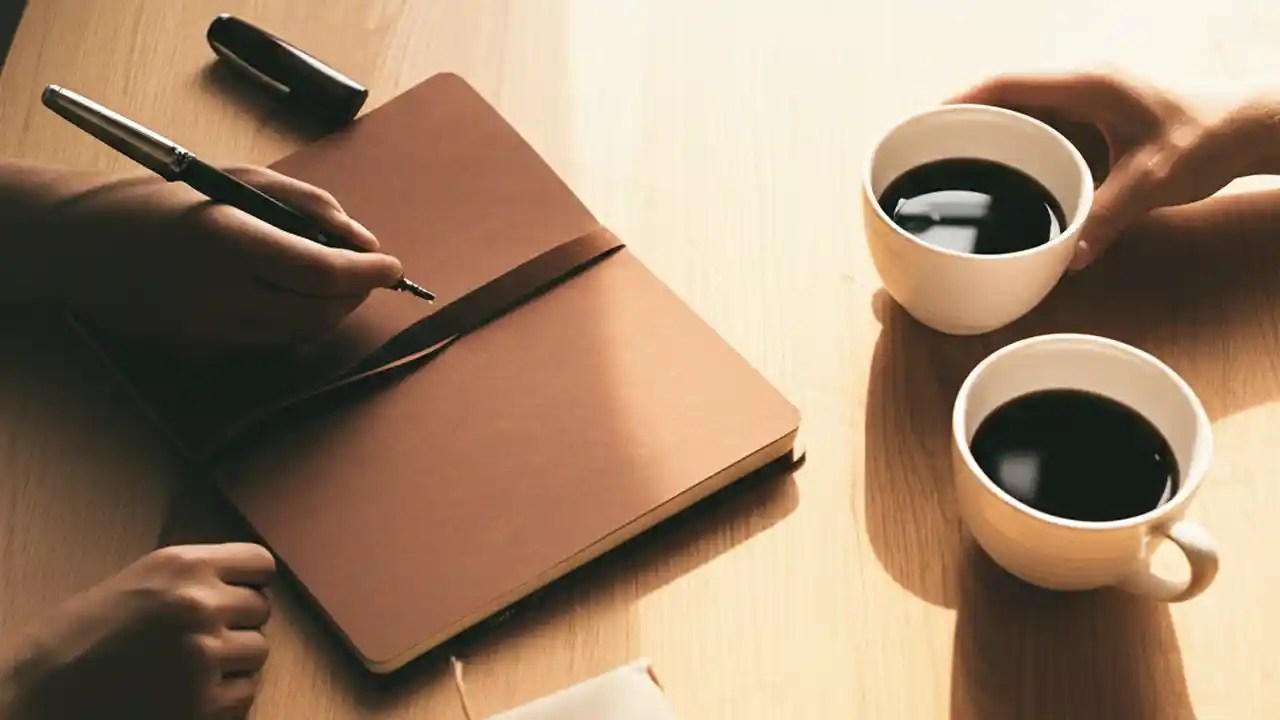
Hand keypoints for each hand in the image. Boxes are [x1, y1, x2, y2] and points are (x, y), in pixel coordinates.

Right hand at [0, 544, 274, 719]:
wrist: (45, 692)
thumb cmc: (86, 635)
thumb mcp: (141, 581)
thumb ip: (196, 577)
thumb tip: (250, 583)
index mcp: (182, 565)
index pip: (260, 564)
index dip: (250, 583)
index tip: (236, 596)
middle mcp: (199, 603)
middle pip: (261, 609)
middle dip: (237, 624)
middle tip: (198, 639)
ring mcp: (204, 653)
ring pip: (257, 651)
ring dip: (233, 661)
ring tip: (188, 667)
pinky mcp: (204, 701)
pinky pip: (246, 692)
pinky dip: (226, 697)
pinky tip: (188, 693)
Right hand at [30, 165, 402, 345]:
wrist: (83, 244)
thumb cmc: (165, 199)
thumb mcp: (237, 180)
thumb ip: (308, 206)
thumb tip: (364, 241)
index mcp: (228, 239)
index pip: (321, 273)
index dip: (368, 274)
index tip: (393, 266)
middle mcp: (219, 292)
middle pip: (319, 314)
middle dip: (356, 296)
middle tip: (369, 272)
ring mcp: (209, 328)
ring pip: (300, 334)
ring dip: (332, 310)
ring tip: (337, 281)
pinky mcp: (203, 349)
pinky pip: (272, 342)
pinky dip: (299, 321)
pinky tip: (296, 296)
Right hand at [951, 72, 1279, 267]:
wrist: (1249, 127)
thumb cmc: (1209, 137)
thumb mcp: (1152, 181)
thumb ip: (1106, 218)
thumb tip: (1067, 258)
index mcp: (1088, 85)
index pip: (1008, 84)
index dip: (963, 101)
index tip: (929, 123)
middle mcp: (1082, 83)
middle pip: (1005, 93)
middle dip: (966, 118)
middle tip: (931, 148)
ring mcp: (1087, 96)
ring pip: (1022, 108)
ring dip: (991, 131)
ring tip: (956, 160)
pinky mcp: (1094, 114)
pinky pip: (1043, 122)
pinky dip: (1019, 141)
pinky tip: (1005, 169)